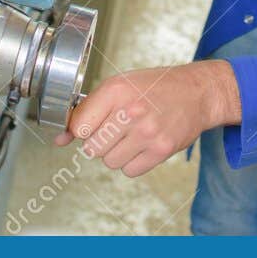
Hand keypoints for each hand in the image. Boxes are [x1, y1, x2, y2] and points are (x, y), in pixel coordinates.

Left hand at [53, 61, 240, 177]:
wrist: (197, 92)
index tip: (91, 126)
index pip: (79, 127)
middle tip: (115, 129)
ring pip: (110, 162)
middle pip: (91, 149)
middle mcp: (131, 110)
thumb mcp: (119, 86)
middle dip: (99, 142)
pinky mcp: (161, 149)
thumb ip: (87, 110)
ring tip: (131, 136)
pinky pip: (130, 171)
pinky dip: (133, 163)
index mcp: (116, 89)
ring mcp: (147, 131)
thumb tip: (59, 139)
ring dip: (116, 153)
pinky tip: (143, 145)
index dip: (82, 130)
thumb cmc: (155, 87)